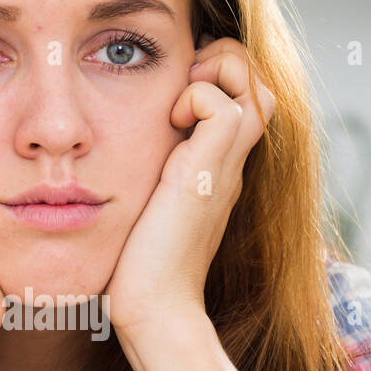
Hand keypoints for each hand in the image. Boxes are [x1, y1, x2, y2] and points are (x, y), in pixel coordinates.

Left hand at [104, 37, 275, 337]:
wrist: (153, 308)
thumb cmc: (137, 269)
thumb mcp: (144, 205)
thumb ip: (145, 175)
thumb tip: (110, 150)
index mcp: (216, 166)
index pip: (243, 94)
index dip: (218, 74)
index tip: (174, 91)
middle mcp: (229, 161)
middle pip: (259, 80)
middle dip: (223, 62)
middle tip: (180, 85)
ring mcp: (225, 165)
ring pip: (251, 82)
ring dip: (215, 72)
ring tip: (177, 101)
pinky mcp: (210, 171)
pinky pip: (221, 104)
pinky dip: (195, 97)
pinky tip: (169, 123)